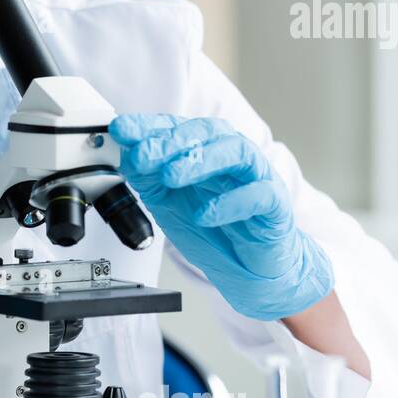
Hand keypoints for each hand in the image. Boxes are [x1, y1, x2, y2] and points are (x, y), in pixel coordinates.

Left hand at [109, 114, 332, 321]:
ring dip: (200, 160)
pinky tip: (205, 214)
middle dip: (169, 142)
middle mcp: (230, 158)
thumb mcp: (169, 204)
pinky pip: (259, 195)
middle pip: (206, 133)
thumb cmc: (214, 230)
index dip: (148, 126)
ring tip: (171, 176)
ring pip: (237, 152)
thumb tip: (126, 157)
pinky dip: (230, 202)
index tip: (121, 130)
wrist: (250, 271)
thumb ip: (149, 180)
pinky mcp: (275, 205)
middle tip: (142, 155)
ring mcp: (255, 178)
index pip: (177, 128)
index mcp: (203, 152)